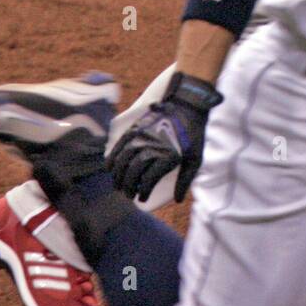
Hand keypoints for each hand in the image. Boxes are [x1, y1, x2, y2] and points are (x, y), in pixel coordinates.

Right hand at [107, 73, 221, 202]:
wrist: (188, 105)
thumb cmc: (194, 134)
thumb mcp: (195, 158)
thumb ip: (185, 180)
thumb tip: (177, 200)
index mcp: (167, 157)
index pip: (147, 181)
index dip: (143, 193)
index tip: (142, 199)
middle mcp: (151, 148)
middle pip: (132, 173)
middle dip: (128, 188)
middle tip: (129, 195)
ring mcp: (141, 137)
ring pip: (122, 162)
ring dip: (118, 176)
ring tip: (119, 185)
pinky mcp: (135, 128)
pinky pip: (119, 146)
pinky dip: (112, 158)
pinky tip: (110, 168)